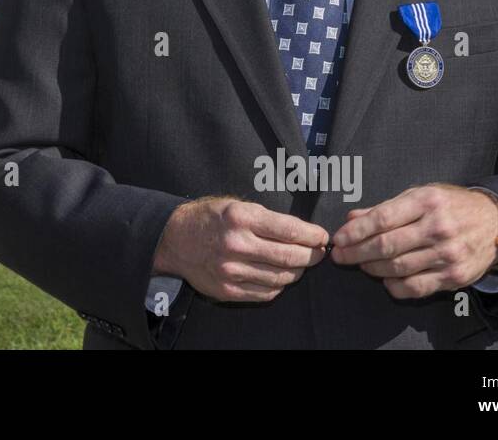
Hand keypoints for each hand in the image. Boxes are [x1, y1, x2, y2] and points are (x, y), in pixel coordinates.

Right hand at [153, 196, 327, 302]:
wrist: (175, 239)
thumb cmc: (210, 218)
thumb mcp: (236, 205)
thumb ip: (268, 218)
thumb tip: (304, 233)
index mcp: (241, 218)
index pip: (290, 230)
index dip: (313, 236)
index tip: (322, 237)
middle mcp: (236, 244)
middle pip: (290, 257)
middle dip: (311, 256)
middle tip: (318, 253)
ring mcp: (231, 270)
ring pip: (282, 277)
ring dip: (297, 271)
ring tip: (299, 264)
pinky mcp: (228, 290)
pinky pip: (267, 292)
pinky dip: (279, 284)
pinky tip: (278, 275)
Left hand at [330, 184, 497, 297]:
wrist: (494, 223)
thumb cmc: (449, 206)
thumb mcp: (419, 195)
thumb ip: (384, 208)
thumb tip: (351, 219)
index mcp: (426, 202)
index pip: (382, 219)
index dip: (355, 232)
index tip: (338, 239)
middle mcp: (437, 228)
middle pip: (386, 246)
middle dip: (357, 252)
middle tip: (340, 256)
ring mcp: (448, 254)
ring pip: (398, 268)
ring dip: (372, 269)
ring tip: (361, 265)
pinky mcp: (455, 276)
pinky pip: (416, 287)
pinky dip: (395, 286)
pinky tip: (386, 280)